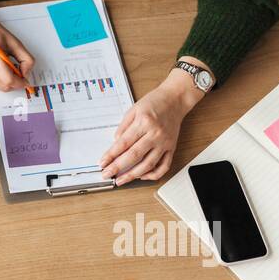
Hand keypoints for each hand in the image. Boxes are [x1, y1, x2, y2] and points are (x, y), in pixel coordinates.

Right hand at [0, 0, 34, 91]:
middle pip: (3, 86)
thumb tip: (26, 73)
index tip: (26, 81)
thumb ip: (26, 58)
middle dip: (15, 84)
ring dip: (7, 82)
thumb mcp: (14, 41)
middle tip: (20, 75)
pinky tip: (1, 69)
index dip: (20, 83)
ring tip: (9, 69)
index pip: (9, 79)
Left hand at [99, 66, 206, 184]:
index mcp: (144, 123)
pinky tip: (142, 176)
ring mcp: (165, 143)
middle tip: (107, 174)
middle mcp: (155, 134)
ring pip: (148, 165)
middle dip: (118, 168)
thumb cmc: (154, 102)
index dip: (111, 155)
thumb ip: (123, 127)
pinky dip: (153, 175)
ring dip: (133, 175)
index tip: (102, 163)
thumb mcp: (133, 109)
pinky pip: (164, 166)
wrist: (175, 99)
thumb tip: (115, 143)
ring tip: (121, 180)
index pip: (123, 143)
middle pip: (134, 156)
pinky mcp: (172, 148)